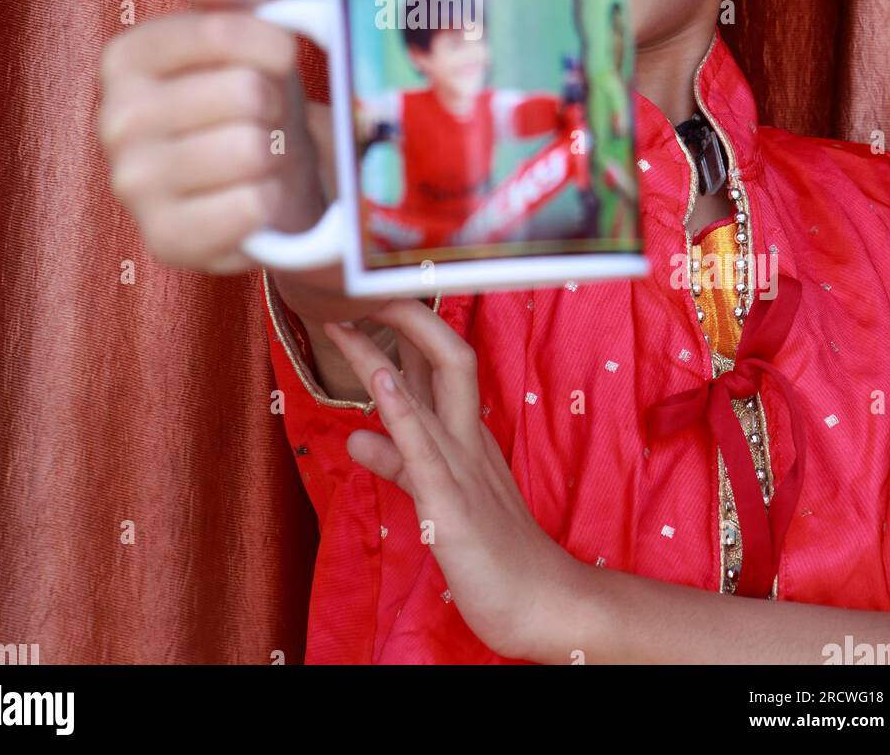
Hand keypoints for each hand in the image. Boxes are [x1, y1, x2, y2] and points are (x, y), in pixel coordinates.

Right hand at [97, 0, 325, 274]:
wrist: (261, 180)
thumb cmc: (252, 97)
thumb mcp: (248, 35)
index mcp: (127, 58)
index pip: (222, 31)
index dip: (273, 45)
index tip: (280, 57)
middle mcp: (115, 119)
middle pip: (243, 92)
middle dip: (272, 106)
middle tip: (262, 119)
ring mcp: (133, 185)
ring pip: (251, 150)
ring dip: (275, 156)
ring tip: (259, 158)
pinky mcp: (165, 240)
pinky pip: (250, 209)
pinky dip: (269, 203)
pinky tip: (253, 199)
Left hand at [322, 300, 580, 661]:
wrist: (538, 605)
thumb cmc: (491, 552)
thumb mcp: (434, 496)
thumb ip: (396, 461)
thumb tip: (356, 437)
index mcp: (466, 432)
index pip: (437, 364)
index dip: (404, 328)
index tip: (372, 297)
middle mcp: (466, 437)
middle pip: (445, 357)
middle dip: (405, 317)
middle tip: (364, 285)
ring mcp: (461, 466)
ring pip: (431, 391)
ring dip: (387, 352)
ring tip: (351, 317)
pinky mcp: (450, 503)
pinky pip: (423, 450)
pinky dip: (400, 412)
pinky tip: (381, 381)